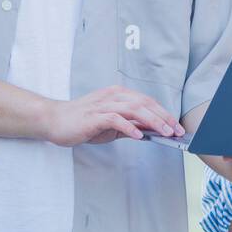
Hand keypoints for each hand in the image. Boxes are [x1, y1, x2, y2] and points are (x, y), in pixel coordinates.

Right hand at [39, 85, 183, 145]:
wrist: (54, 120)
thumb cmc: (82, 122)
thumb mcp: (111, 125)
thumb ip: (129, 125)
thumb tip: (151, 132)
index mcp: (119, 95)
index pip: (147, 102)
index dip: (164, 113)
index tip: (177, 126)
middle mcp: (113, 96)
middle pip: (145, 103)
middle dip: (164, 117)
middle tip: (177, 130)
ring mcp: (103, 104)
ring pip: (134, 109)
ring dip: (152, 121)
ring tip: (164, 133)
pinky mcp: (94, 115)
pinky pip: (115, 119)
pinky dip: (129, 127)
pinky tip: (139, 136)